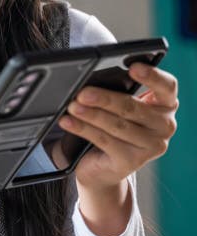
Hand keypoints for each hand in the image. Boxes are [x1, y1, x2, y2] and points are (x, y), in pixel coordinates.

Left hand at [57, 62, 178, 190]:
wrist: (104, 167)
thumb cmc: (113, 127)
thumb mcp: (119, 107)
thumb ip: (116, 92)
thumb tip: (90, 82)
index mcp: (165, 105)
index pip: (166, 86)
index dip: (152, 76)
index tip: (133, 68)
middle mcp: (164, 125)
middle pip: (133, 107)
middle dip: (104, 99)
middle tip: (82, 93)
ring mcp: (150, 146)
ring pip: (117, 125)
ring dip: (91, 114)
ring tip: (72, 106)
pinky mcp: (132, 161)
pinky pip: (104, 141)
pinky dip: (83, 129)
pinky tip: (68, 122)